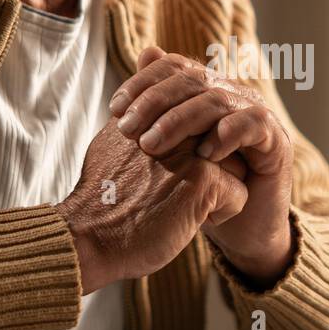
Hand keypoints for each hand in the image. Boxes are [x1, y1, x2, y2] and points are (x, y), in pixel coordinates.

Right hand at [57, 118, 248, 293]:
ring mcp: (189, 148)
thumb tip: (147, 92)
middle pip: (222, 141)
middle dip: (211, 169)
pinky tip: (189, 220)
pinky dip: (221, 214)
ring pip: (236, 164)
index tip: (163, 178)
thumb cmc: (103, 199)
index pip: (203, 124)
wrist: (89, 237)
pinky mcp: (203, 178)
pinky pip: (240, 193)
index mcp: (153, 110)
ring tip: (180, 205)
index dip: (192, 156)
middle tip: (173, 193)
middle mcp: (172, 121)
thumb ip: (140, 117)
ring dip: (217, 191)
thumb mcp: (115, 141)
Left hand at [108, 46, 295, 283]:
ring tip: (152, 145)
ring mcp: (255, 114)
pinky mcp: (276, 140)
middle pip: (193, 79)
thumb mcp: (165, 154)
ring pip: (217, 99)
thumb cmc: (197, 191)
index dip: (144, 81)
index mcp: (204, 91)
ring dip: (180, 119)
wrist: (238, 231)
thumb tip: (137, 64)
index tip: (115, 110)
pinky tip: (203, 156)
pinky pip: (253, 123)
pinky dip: (227, 135)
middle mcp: (231, 95)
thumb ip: (150, 114)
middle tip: (128, 129)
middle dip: (155, 101)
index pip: (174, 67)